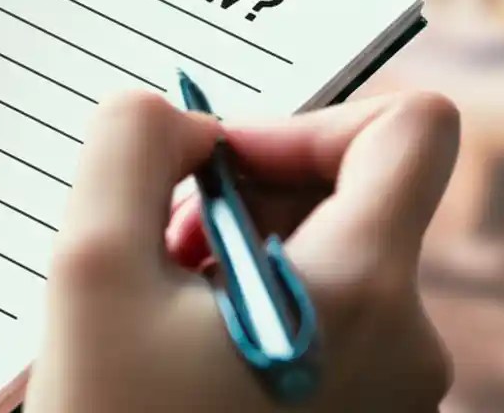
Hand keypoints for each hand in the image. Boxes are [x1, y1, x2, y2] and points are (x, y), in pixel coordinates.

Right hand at [25, 91, 458, 412]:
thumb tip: (179, 120)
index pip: (411, 129)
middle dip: (250, 196)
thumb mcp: (91, 266)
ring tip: (163, 309)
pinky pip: (327, 320)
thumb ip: (130, 145)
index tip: (223, 169)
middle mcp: (407, 342)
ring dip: (240, 253)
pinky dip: (254, 308)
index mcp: (365, 292)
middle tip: (165, 246)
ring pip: (332, 258)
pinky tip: (184, 354)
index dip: (309, 119)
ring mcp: (394, 391)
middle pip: (357, 193)